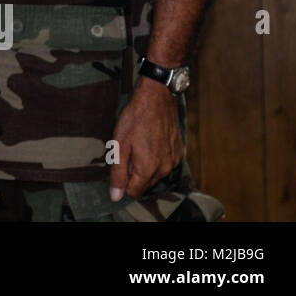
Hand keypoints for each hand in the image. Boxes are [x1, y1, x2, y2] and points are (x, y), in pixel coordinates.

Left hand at [108, 76, 182, 200]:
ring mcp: (174, 160)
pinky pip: (164, 164)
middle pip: (144, 184)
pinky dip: (156, 158)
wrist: (156, 98)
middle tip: (127, 151)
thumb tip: (116, 196)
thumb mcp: (119, 144)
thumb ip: (118, 172)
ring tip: (138, 144)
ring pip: (155, 175)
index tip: (119, 164)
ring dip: (145, 166)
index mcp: (148, 169)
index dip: (123, 181)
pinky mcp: (179, 152)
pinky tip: (150, 141)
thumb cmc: (135, 119)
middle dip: (134, 173)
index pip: (134, 192)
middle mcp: (165, 169)